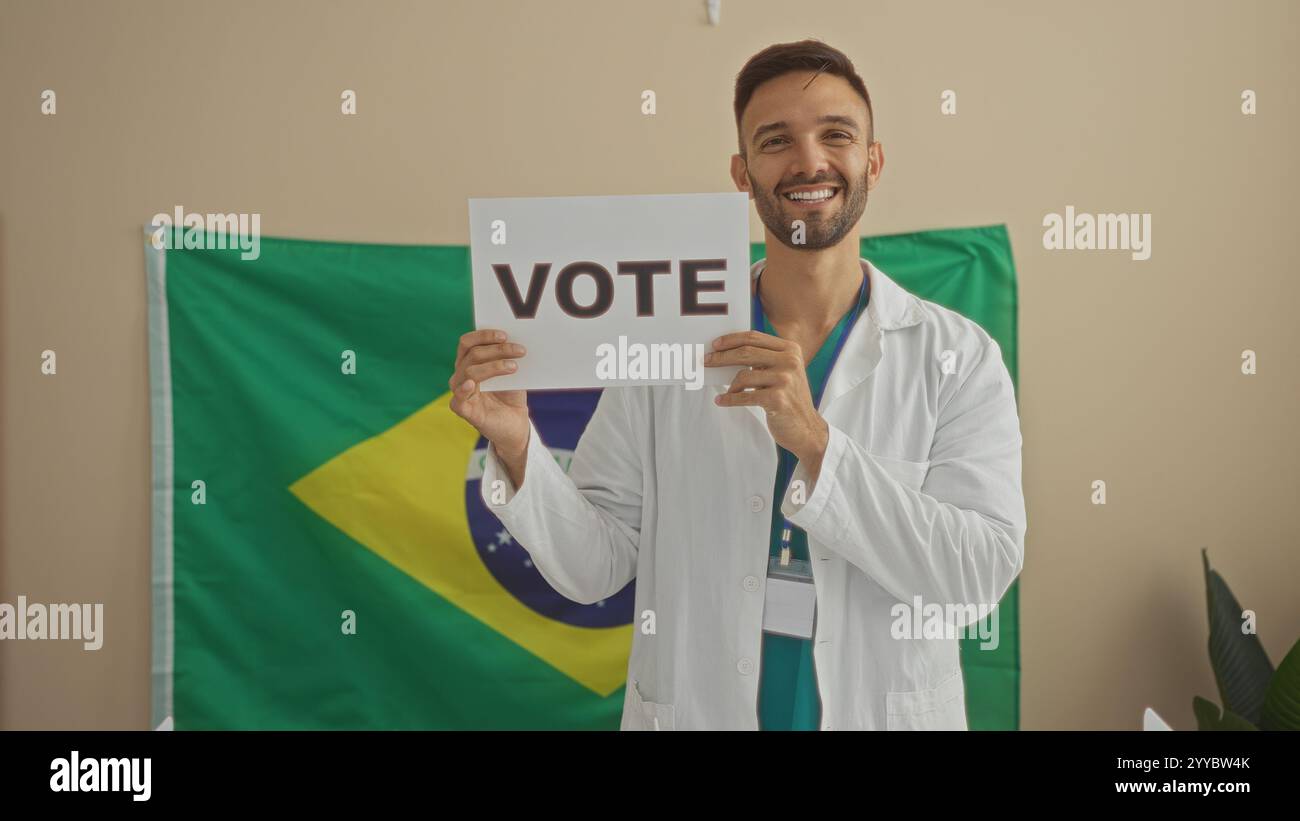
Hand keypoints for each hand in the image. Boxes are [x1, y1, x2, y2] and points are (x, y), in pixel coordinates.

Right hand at [449, 329, 530, 464]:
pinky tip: (472, 384)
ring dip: (494, 366)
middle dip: (497, 349)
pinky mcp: (464, 410)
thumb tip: (515, 341)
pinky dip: (463, 390)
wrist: (516, 423)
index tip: (505, 335)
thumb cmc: (511, 395)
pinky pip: (458, 398)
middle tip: (520, 350)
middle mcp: (461, 375)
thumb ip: (508, 358)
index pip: (467, 343)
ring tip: (513, 367)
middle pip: (472, 355)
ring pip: (469, 372)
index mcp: (469, 362)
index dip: (484, 335)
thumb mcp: (511, 373)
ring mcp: (461, 392)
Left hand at [704, 331, 829, 470]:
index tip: (715, 344)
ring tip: (727, 392)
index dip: (731, 339)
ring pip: (743, 376)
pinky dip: (730, 399)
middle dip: (722, 357)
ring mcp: (785, 380)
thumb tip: (729, 352)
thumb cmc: (789, 399)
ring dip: (730, 385)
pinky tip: (722, 400)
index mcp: (791, 350)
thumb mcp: (783, 372)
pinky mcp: (778, 399)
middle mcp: (790, 362)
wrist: (806, 428)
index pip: (754, 338)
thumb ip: (764, 359)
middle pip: (746, 352)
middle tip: (707, 361)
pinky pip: (744, 396)